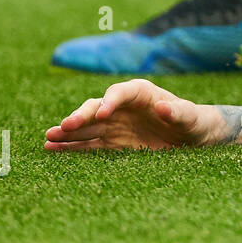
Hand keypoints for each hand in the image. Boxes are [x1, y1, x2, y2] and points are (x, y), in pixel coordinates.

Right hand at [45, 78, 212, 150]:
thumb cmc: (193, 121)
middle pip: (97, 108)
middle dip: (80, 117)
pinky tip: (53, 150)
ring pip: (87, 127)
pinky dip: (72, 147)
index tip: (103, 114)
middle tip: (64, 127)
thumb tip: (162, 106)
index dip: (110, 102)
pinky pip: (89, 144)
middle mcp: (122, 107)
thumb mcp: (191, 117)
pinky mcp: (112, 142)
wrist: (192, 136)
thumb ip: (179, 111)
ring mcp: (114, 124)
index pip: (120, 92)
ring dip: (68, 132)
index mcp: (141, 93)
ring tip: (49, 139)